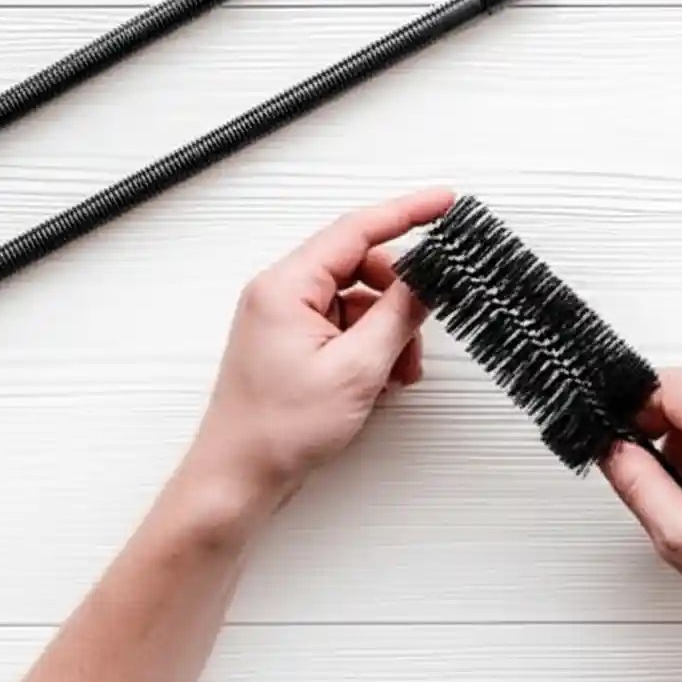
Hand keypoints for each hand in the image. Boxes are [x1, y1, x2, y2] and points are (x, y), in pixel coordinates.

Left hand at [185, 188, 454, 522]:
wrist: (239, 478)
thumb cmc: (276, 430)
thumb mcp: (356, 369)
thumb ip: (398, 317)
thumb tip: (426, 281)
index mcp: (287, 286)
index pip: (358, 230)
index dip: (407, 213)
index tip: (443, 203)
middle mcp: (282, 295)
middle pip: (362, 268)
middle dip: (400, 299)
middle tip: (421, 330)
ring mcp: (287, 320)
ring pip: (360, 302)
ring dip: (389, 331)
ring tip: (397, 372)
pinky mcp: (295, 344)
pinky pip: (346, 328)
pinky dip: (372, 349)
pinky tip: (381, 380)